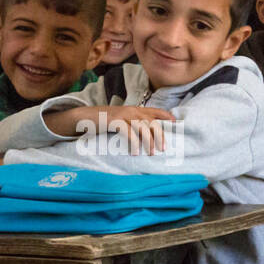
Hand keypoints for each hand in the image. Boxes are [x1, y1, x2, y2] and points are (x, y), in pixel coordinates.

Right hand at [51, 105, 175, 155]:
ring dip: (148, 142)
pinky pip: (128, 132)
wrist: (87, 117)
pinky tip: (136, 152)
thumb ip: (136, 124)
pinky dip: (133, 143)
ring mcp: (123, 114)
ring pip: (142, 127)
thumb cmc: (107, 121)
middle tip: (163, 148)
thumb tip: (150, 135)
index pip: (155, 111)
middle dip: (159, 135)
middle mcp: (132, 110)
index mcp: (136, 110)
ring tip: (151, 153)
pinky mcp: (114, 121)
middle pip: (151, 122)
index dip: (166, 116)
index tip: (176, 124)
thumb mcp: (124, 119)